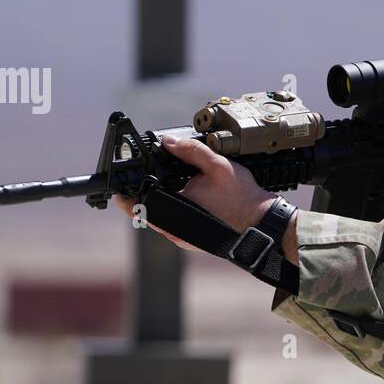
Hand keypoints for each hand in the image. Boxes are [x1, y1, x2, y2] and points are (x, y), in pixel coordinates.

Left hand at [112, 135, 276, 252]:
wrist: (261, 223)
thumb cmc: (242, 197)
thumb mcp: (217, 165)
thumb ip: (190, 151)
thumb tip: (168, 142)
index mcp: (176, 208)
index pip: (139, 205)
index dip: (127, 195)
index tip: (122, 188)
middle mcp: (175, 229)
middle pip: (147, 213)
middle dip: (144, 197)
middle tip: (145, 182)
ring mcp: (182, 237)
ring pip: (159, 220)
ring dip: (158, 205)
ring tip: (165, 189)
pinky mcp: (191, 241)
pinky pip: (172, 226)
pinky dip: (172, 213)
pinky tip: (184, 201)